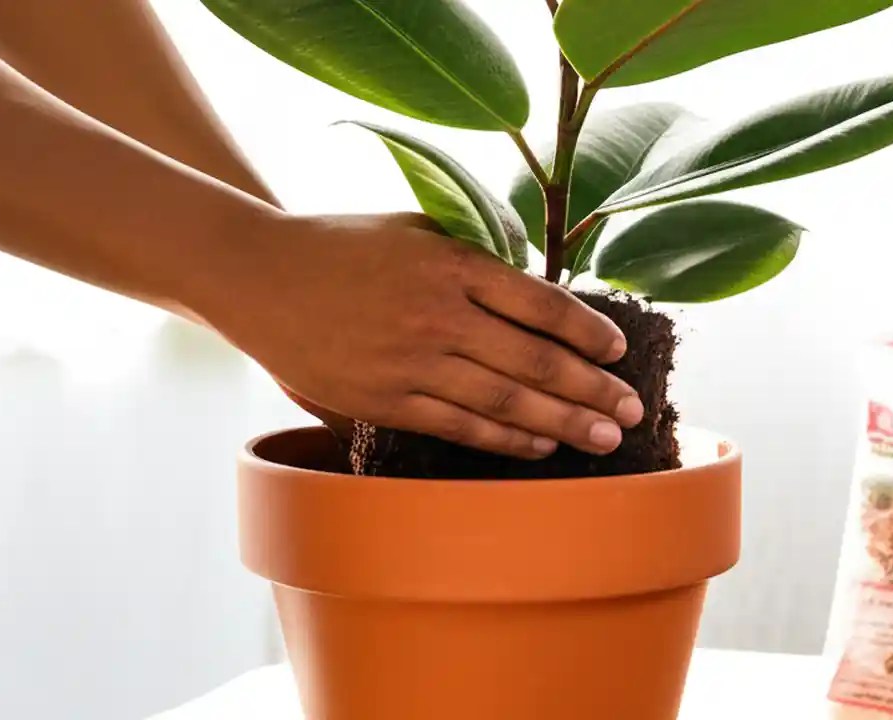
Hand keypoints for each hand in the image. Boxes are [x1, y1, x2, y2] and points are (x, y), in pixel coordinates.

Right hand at [197, 212, 642, 458]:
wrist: (258, 276)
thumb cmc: (342, 245)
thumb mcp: (416, 227)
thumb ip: (476, 255)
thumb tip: (539, 290)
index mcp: (452, 263)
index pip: (541, 303)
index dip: (588, 331)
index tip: (618, 350)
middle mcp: (438, 315)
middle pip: (535, 361)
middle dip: (594, 389)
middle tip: (634, 410)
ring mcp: (411, 362)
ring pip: (505, 402)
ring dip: (564, 423)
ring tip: (605, 438)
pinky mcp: (385, 401)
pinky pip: (461, 427)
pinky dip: (508, 438)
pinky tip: (541, 444)